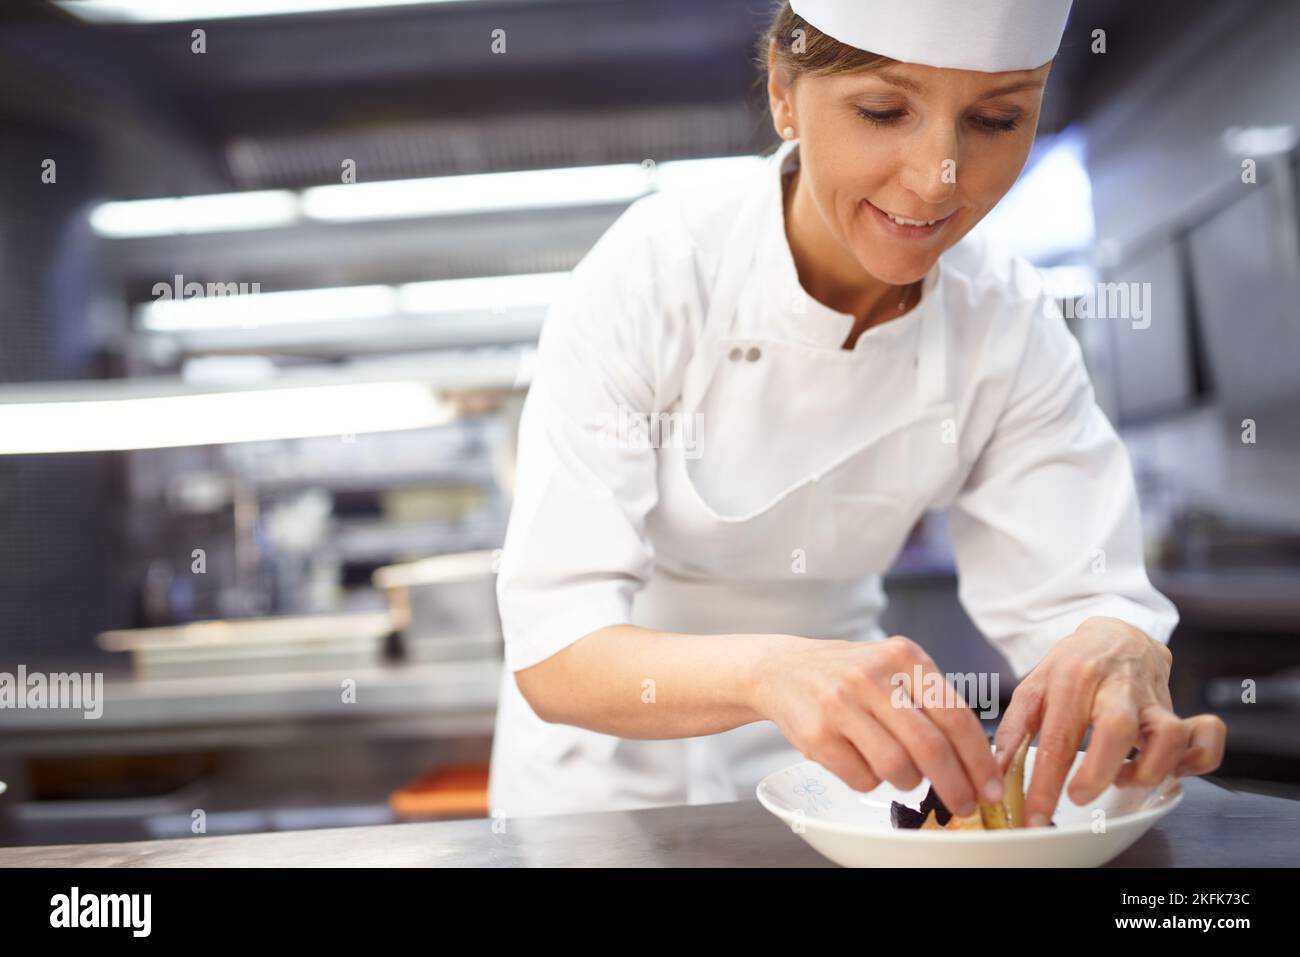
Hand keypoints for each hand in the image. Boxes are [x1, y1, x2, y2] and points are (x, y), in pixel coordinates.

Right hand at [752, 634, 1003, 817]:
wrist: (783, 669)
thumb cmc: (851, 676)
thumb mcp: (894, 669)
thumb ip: (933, 702)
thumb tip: (978, 760)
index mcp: (903, 657)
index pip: (955, 715)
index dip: (979, 758)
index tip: (991, 786)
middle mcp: (872, 676)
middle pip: (930, 747)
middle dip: (955, 785)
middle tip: (965, 804)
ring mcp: (841, 704)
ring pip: (897, 768)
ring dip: (908, 782)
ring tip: (901, 772)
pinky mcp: (816, 734)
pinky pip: (863, 779)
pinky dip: (871, 782)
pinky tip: (863, 761)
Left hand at [993, 616, 1226, 826]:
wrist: (1117, 632)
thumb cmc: (1073, 665)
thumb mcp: (1035, 686)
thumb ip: (1016, 727)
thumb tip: (998, 767)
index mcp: (1074, 679)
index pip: (1058, 736)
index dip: (1046, 782)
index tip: (1036, 813)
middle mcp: (1117, 687)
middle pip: (1117, 728)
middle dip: (1099, 770)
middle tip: (1080, 796)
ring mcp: (1153, 697)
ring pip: (1168, 734)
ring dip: (1149, 769)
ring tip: (1124, 780)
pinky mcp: (1179, 707)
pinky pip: (1207, 733)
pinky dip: (1198, 758)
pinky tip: (1173, 771)